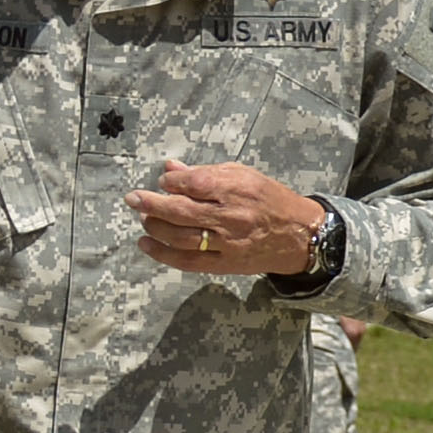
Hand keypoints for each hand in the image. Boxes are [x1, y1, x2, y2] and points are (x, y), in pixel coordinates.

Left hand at [130, 165, 325, 279]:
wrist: (299, 236)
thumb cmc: (269, 200)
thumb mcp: (243, 175)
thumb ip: (205, 173)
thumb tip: (170, 168)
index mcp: (237, 189)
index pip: (196, 182)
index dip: (173, 181)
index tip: (163, 181)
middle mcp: (231, 216)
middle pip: (182, 211)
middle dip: (151, 204)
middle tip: (133, 198)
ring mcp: (227, 242)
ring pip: (181, 237)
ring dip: (155, 227)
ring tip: (143, 218)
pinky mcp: (225, 263)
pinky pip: (188, 261)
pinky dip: (163, 254)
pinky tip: (147, 244)